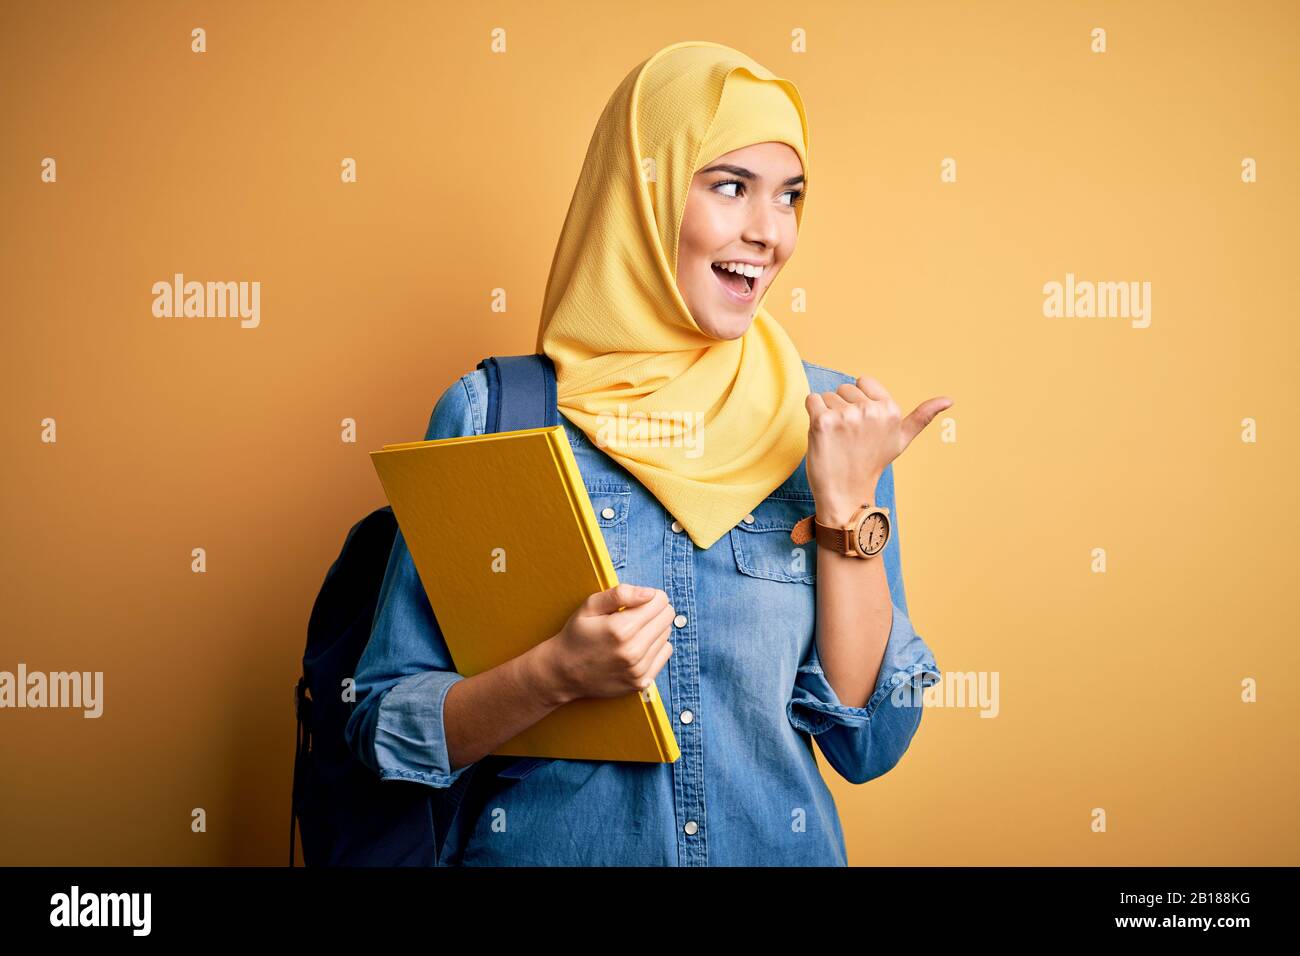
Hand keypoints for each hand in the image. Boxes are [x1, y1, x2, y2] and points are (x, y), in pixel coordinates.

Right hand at [538, 583, 674, 703]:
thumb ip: (620, 594)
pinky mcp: (641, 682)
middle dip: (655, 610)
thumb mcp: (590, 606)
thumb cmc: (577, 635)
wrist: (563, 672)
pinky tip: (637, 646)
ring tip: (632, 632)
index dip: (651, 596)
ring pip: (667, 635)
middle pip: (667, 617)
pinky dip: (655, 647)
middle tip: (636, 614)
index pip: (660, 602)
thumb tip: (650, 593)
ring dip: (654, 629)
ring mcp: (638, 669)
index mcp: (621, 629)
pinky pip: (665, 653)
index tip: (638, 601)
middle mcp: (633, 651)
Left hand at [804, 375, 952, 524]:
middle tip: (848, 437)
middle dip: (842, 408)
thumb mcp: (901, 439)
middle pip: (844, 389)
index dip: (858, 401)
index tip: (861, 425)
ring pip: (827, 396)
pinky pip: (811, 400)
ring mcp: (846, 416)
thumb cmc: (871, 464)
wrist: (846, 493)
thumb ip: (922, 417)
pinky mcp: (823, 422)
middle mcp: (870, 410)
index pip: (863, 382)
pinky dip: (812, 415)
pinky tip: (822, 435)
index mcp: (889, 409)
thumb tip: (949, 400)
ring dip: (827, 414)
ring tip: (837, 439)